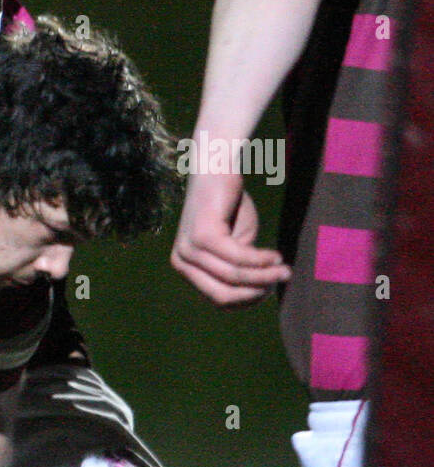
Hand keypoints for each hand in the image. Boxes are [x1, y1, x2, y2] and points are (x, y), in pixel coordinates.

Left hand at [171, 172, 290, 306]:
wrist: (219, 167)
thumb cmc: (230, 206)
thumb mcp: (236, 244)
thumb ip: (241, 268)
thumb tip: (255, 294)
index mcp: (186, 267)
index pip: (218, 298)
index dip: (248, 299)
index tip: (271, 289)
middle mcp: (181, 261)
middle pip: (223, 295)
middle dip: (256, 292)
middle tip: (282, 280)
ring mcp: (189, 249)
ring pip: (233, 277)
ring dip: (264, 276)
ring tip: (284, 269)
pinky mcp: (202, 236)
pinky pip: (238, 258)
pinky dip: (260, 260)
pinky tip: (275, 256)